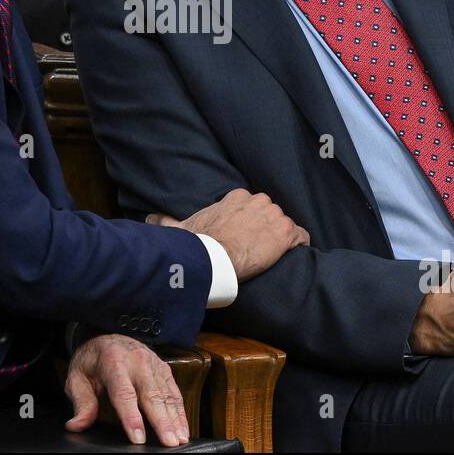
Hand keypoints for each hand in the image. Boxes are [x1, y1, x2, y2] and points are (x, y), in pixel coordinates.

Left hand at [63, 333, 188, 445]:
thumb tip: (76, 424)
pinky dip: (180, 412)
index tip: (138, 438)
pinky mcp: (164, 369)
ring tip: (179, 439)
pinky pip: (174, 392)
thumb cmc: (92, 361)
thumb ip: (81, 402)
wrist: (108, 338)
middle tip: (168, 443)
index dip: (131, 417)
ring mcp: (153, 364)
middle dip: (161, 421)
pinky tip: (183, 428)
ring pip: (166, 395)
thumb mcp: (77, 378)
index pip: (123, 393)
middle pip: (151, 395)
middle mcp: (137, 360)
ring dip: (175, 419)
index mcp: (113, 361)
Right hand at [149, 188, 309, 280]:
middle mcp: (258, 201)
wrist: (214, 257)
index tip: (245, 236)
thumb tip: (152, 219)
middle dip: (266, 229)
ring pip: (284, 225)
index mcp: (237, 197)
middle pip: (270, 214)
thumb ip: (168, 220)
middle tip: (257, 248)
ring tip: (272, 256)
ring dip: (280, 239)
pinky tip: (291, 256)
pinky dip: (298, 246)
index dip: (251, 222)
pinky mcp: (285, 233)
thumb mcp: (180, 227)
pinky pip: (301, 237)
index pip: (252, 205)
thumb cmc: (198, 243)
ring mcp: (274, 216)